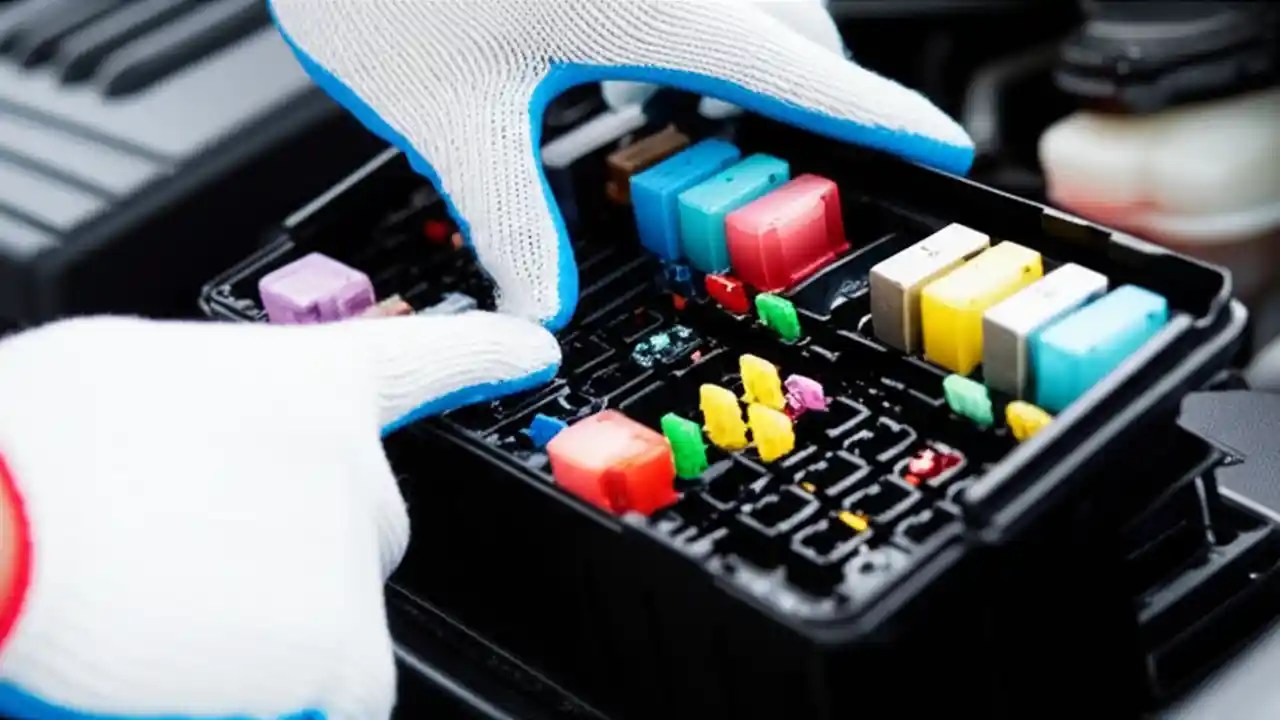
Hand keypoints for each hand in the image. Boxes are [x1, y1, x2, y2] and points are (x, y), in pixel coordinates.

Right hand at [0, 314, 558, 718]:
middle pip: (369, 533)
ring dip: (270, 636)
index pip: (422, 359)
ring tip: (164, 615)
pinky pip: (333, 695)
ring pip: (337, 624)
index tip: (534, 352)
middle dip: (304, 562)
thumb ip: (213, 423)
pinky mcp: (344, 653)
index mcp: (301, 385)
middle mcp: (353, 465)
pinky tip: (187, 665)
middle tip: (197, 569)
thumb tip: (211, 461)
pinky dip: (275, 694)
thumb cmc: (32, 451)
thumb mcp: (127, 388)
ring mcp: (356, 561)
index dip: (483, 355)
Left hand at [268, 0, 973, 329]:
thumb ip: (511, 219)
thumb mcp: (451, 116)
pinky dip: (693, 26)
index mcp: (659, 7)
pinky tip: (635, 59)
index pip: (806, 75)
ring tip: (714, 122)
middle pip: (788, 27)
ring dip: (750, 54)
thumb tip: (538, 303)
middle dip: (810, 93)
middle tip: (798, 162)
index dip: (883, 119)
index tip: (947, 147)